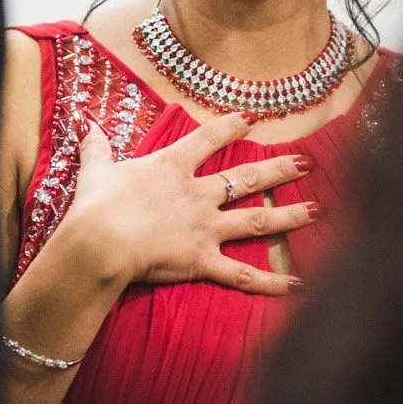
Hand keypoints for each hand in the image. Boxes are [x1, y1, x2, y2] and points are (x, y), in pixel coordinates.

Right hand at [56, 114, 316, 295]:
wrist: (101, 241)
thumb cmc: (96, 204)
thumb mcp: (96, 171)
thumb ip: (96, 148)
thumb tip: (86, 125)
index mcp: (173, 167)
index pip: (209, 139)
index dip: (231, 127)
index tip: (252, 119)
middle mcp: (198, 194)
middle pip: (247, 177)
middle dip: (279, 169)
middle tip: (306, 163)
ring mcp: (205, 227)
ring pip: (256, 219)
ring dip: (289, 216)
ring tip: (316, 210)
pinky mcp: (203, 260)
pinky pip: (242, 274)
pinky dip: (270, 282)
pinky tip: (297, 285)